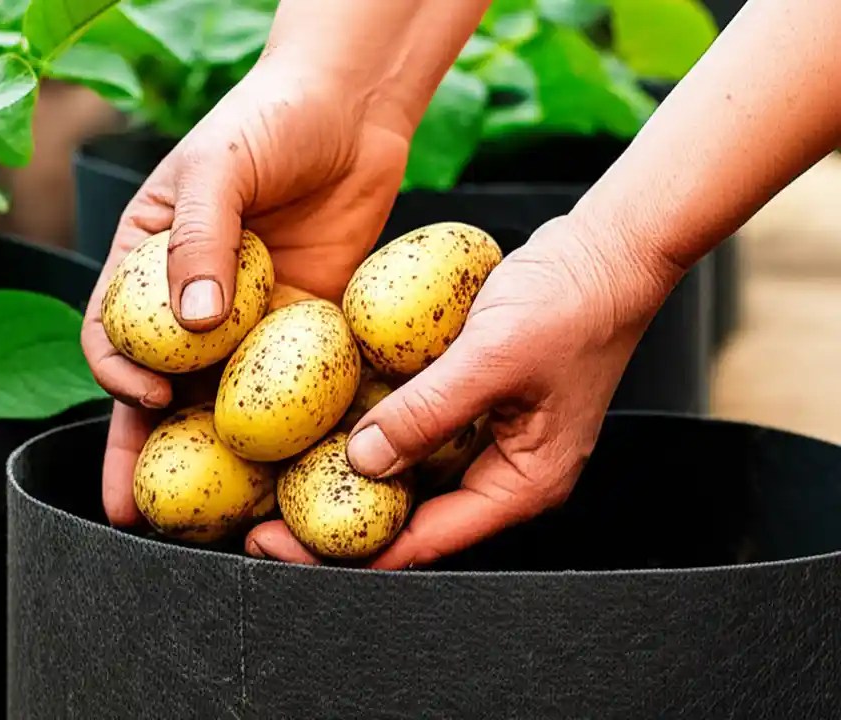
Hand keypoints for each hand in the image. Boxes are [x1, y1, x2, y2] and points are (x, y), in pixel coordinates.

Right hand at [80, 56, 415, 527]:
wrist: (351, 107)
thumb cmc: (268, 119)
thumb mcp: (218, 168)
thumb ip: (199, 240)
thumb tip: (192, 326)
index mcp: (146, 262)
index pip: (113, 334)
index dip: (118, 375)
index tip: (149, 398)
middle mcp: (190, 303)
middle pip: (157, 391)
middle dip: (141, 454)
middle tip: (136, 513)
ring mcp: (248, 322)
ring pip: (221, 403)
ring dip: (211, 459)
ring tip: (210, 519)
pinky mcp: (304, 330)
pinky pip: (289, 389)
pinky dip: (284, 431)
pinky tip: (286, 471)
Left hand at [245, 214, 684, 567]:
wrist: (610, 249)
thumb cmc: (574, 302)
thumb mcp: (493, 357)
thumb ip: (428, 411)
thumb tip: (362, 459)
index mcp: (521, 486)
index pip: (421, 541)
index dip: (346, 551)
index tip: (279, 543)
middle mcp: (500, 474)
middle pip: (405, 518)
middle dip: (332, 522)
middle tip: (261, 520)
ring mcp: (484, 440)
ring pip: (403, 476)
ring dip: (343, 477)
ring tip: (275, 479)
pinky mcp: (469, 405)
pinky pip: (409, 431)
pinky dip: (367, 431)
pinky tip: (316, 422)